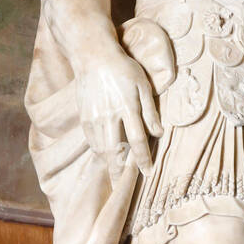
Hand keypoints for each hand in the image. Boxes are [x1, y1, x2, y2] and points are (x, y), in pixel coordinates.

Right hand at [76, 46, 162, 174]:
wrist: (93, 57)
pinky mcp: (84, 117)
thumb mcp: (143, 85)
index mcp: (127, 107)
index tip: (148, 172)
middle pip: (115, 152)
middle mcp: (109, 115)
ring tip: (116, 175)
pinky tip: (105, 156)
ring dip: (109, 164)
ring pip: (101, 149)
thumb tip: (159, 133)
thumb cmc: (123, 69)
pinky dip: (99, 151)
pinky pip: (91, 141)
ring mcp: (94, 117)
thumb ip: (150, 111)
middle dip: (120, 172)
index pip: (137, 140)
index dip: (143, 159)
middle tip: (124, 186)